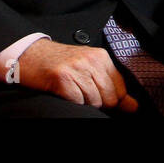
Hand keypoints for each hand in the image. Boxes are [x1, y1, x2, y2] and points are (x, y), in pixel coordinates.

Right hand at [14, 39, 139, 111]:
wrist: (30, 55)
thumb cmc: (60, 64)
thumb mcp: (88, 68)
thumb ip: (112, 86)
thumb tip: (133, 107)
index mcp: (101, 56)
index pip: (121, 89)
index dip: (112, 100)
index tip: (100, 98)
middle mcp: (91, 60)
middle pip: (110, 98)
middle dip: (99, 103)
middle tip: (82, 93)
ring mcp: (77, 68)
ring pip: (94, 101)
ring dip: (84, 102)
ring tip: (72, 91)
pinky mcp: (63, 78)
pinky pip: (78, 102)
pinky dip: (72, 102)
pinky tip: (64, 92)